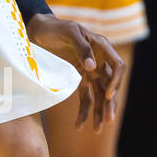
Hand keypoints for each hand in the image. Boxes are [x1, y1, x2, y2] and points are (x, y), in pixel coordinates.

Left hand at [26, 14, 124, 131]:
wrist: (39, 31)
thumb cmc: (56, 27)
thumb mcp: (68, 32)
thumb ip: (81, 47)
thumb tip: (91, 67)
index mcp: (101, 47)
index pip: (117, 66)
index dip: (115, 81)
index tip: (108, 95)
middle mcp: (99, 61)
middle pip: (109, 85)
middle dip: (109, 104)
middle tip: (107, 120)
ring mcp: (90, 71)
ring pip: (99, 95)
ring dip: (99, 112)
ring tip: (96, 129)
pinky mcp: (79, 78)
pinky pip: (85, 97)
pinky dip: (83, 111)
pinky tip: (79, 125)